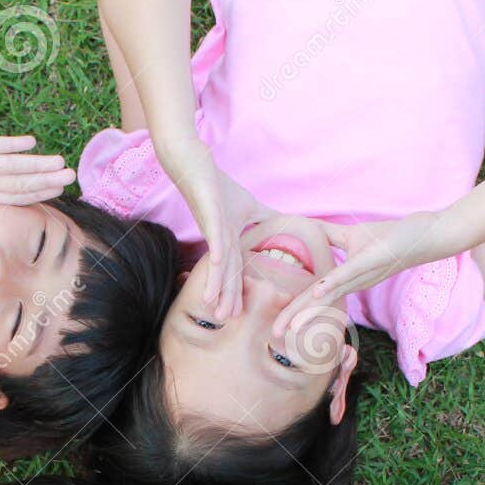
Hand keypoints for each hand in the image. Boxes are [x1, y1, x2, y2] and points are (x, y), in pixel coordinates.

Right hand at [0, 124, 73, 241]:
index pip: (12, 197)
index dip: (34, 196)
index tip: (57, 195)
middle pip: (19, 180)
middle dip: (44, 179)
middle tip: (70, 175)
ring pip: (12, 163)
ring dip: (35, 162)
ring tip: (59, 161)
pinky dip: (11, 144)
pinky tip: (30, 143)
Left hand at [160, 137, 271, 319]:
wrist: (194, 165)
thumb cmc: (218, 186)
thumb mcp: (249, 206)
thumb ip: (267, 218)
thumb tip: (290, 223)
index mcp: (228, 240)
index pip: (234, 270)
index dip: (235, 291)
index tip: (236, 314)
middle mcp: (218, 238)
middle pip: (224, 271)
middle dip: (224, 295)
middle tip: (224, 319)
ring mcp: (213, 226)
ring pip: (217, 259)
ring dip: (216, 281)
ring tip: (213, 303)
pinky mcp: (209, 211)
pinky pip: (214, 232)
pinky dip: (217, 247)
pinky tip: (218, 263)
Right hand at [272, 212, 449, 341]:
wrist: (428, 236)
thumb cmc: (393, 237)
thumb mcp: (352, 235)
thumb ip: (326, 235)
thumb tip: (301, 226)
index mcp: (346, 280)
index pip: (313, 297)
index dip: (293, 310)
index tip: (275, 327)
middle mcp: (353, 283)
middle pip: (318, 303)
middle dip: (294, 318)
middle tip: (273, 335)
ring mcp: (363, 273)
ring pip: (330, 294)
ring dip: (308, 310)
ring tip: (289, 327)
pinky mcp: (373, 260)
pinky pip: (348, 272)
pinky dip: (331, 282)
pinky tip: (315, 292)